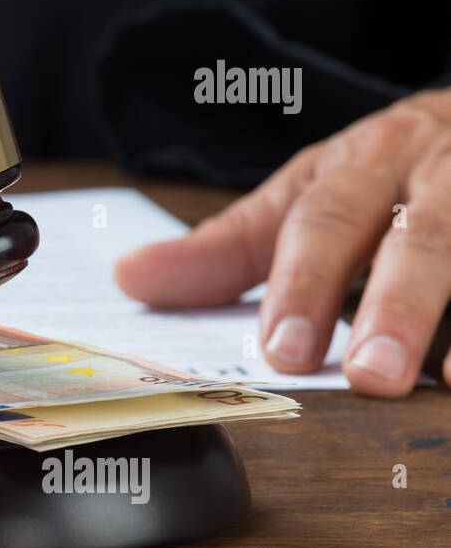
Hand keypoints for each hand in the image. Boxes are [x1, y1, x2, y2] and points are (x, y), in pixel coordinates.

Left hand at [115, 88, 450, 396]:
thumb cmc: (385, 172)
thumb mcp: (305, 195)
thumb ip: (227, 247)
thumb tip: (127, 277)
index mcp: (359, 165)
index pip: (321, 221)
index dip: (302, 285)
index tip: (281, 351)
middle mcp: (431, 173)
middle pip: (417, 236)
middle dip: (393, 305)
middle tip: (369, 377)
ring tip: (449, 382)